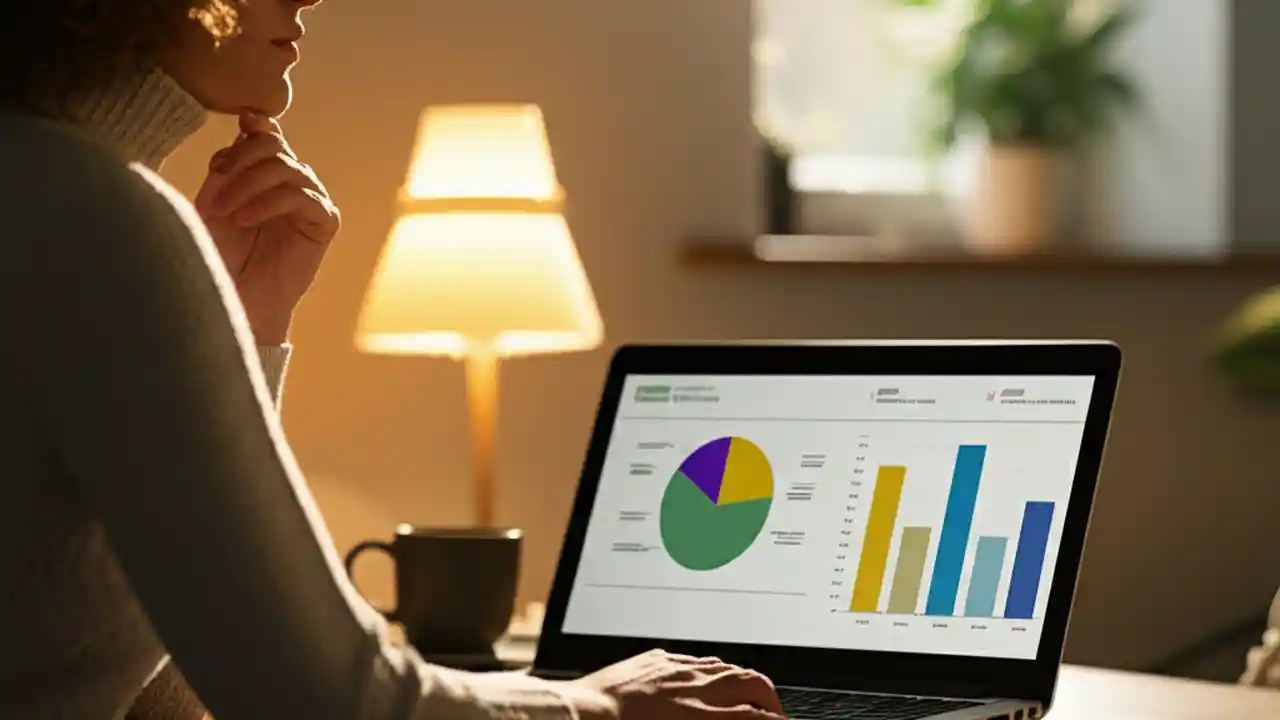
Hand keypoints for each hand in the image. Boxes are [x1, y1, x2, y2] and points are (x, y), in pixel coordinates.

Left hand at [195, 111, 340, 344]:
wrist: (235, 297)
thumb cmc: (221, 252)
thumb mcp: (218, 196)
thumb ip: (233, 161)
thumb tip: (252, 118)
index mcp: (269, 173)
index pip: (267, 135)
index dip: (245, 136)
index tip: (218, 163)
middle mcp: (294, 182)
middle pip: (274, 146)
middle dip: (240, 161)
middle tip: (215, 185)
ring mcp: (312, 200)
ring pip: (285, 168)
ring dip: (246, 185)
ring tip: (223, 212)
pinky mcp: (324, 222)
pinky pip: (299, 196)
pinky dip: (266, 203)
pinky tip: (244, 220)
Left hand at [567, 649, 785, 718]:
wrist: (583, 715)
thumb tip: (730, 719)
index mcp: (703, 716)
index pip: (756, 715)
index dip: (775, 719)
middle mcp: (695, 689)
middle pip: (751, 683)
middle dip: (770, 697)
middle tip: (773, 711)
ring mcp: (676, 669)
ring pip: (726, 666)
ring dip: (744, 681)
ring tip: (749, 693)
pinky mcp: (656, 660)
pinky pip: (696, 659)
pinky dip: (713, 670)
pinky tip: (710, 677)